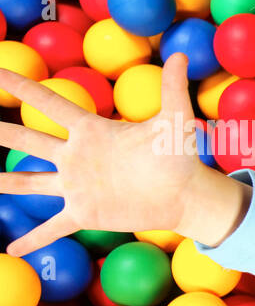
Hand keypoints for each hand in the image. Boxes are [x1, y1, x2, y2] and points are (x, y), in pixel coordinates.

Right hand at [0, 52, 208, 257]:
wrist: (186, 195)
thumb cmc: (179, 156)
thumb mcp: (175, 123)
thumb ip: (172, 90)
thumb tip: (179, 55)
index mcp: (91, 131)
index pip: (49, 103)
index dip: (21, 87)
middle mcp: (76, 156)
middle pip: (27, 139)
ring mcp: (77, 186)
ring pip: (29, 182)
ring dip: (4, 182)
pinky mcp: (85, 213)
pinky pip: (52, 227)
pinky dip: (32, 239)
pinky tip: (11, 250)